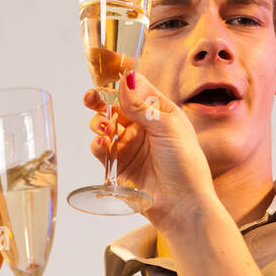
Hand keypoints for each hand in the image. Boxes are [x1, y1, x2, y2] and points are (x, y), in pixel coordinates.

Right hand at [85, 72, 215, 231]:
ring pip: (105, 125)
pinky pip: (102, 149)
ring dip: (99, 122)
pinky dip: (97, 144)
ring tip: (104, 128)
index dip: (119, 79)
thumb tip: (125, 80)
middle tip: (90, 98)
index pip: (136, 88)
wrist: (182, 204)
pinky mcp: (119, 164)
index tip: (102, 71)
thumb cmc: (186, 165)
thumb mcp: (168, 128)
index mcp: (160, 111)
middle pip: (115, 105)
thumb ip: (141, 106)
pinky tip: (102, 144)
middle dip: (100, 99)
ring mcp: (130, 145)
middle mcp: (143, 126)